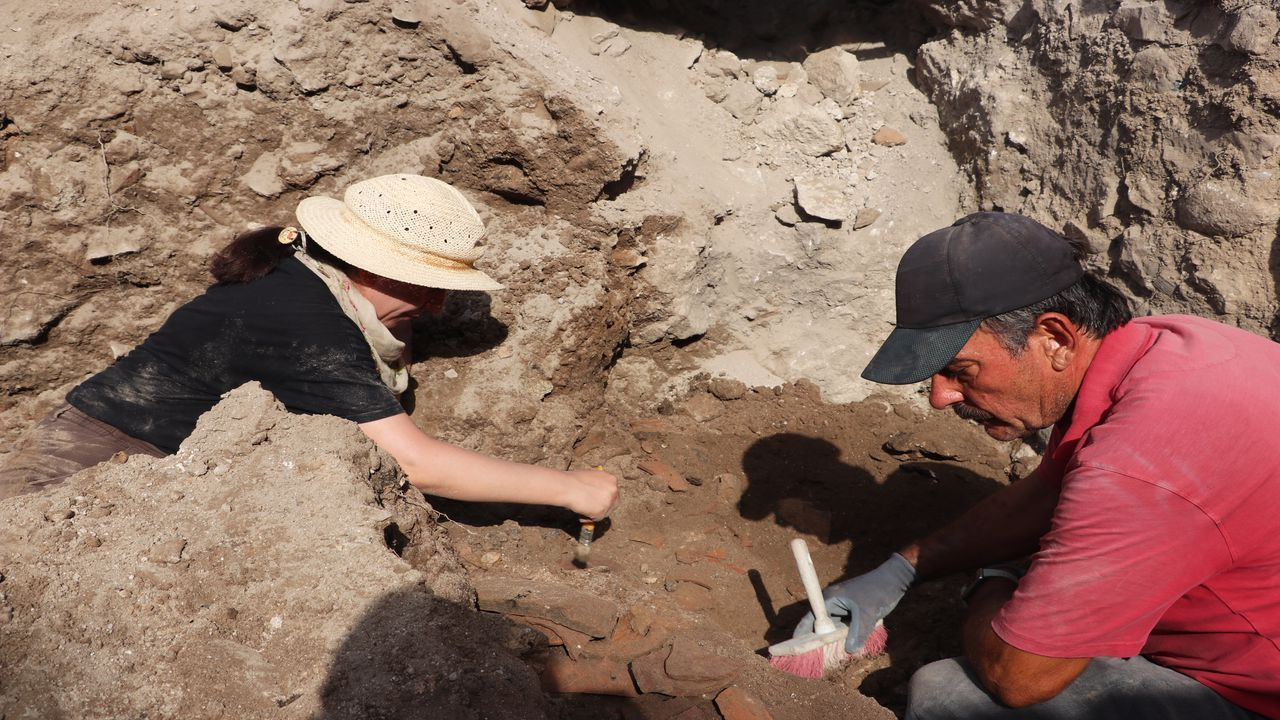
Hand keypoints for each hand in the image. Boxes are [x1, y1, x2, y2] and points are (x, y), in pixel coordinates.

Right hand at [562, 469, 618, 519]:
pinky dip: (589, 518)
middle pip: (614, 504)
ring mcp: (608, 501)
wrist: (566, 486)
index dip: (606, 498)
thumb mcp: (592, 477)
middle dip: (604, 508)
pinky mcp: (602, 512)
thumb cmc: (574, 480)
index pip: (614, 492)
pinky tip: (581, 512)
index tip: (599, 502)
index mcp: (612, 479)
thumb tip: (598, 494)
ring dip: (595, 513)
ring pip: (605, 512)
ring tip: (582, 509)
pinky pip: (597, 519)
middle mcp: (613, 490)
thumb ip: (599, 484)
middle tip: (593, 510)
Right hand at [793, 553, 915, 652]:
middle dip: (820, 640)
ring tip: (832, 655)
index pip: (810, 618)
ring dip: (834, 639)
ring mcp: (841, 606)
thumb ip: (857, 634)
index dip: (802, 633)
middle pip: (820, 625)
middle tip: (817, 657)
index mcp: (829, 599)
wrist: (893, 580)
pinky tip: (848, 646)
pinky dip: (844, 635)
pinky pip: (842, 625)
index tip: (795, 647)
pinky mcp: (850, 610)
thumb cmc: (876, 593)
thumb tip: (849, 651)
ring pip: (832, 627)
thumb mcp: (867, 615)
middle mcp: (831, 602)